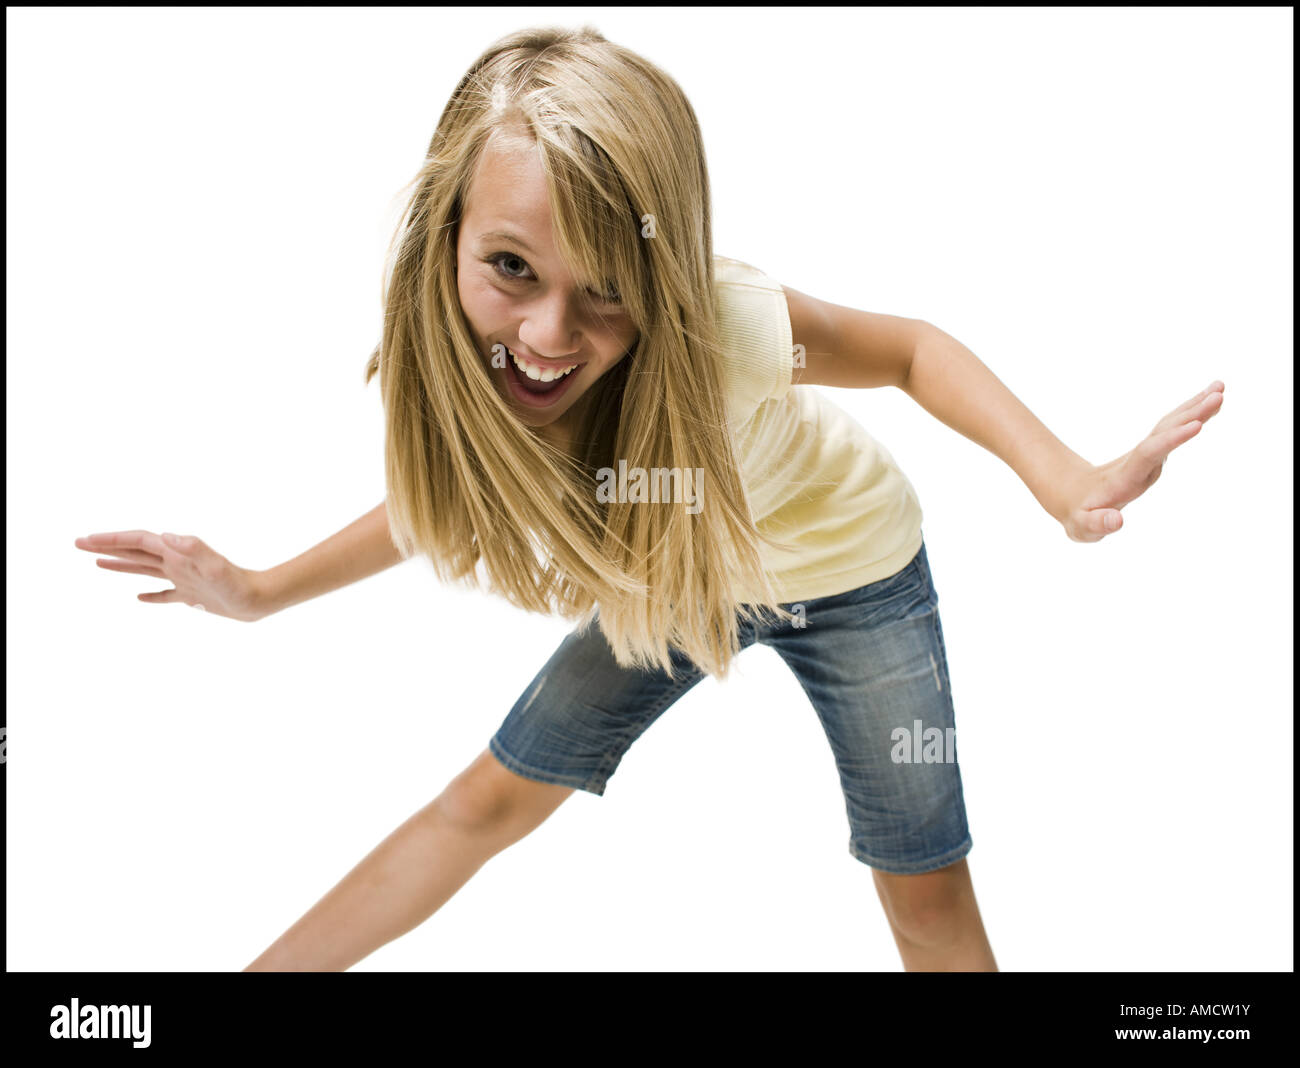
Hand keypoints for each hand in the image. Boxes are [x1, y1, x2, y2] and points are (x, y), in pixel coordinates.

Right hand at [74, 530, 269, 621]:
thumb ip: (195, 549)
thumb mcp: (216, 567)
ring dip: (121, 565)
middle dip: (107, 546)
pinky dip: (150, 595)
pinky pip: (164, 595)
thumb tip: (167, 535)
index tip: (87, 540)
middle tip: (79, 544)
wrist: (260, 599)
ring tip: (96, 564)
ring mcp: (183, 579)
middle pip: (135, 551)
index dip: (112, 539)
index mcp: (176, 553)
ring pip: (144, 570)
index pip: (138, 541)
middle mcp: (177, 563)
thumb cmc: (239, 584)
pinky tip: (139, 598)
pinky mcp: (192, 596)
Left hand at [1058, 381, 1224, 542]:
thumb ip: (1099, 524)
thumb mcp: (1084, 527)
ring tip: (1220, 388)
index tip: (1195, 425)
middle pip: (1163, 433)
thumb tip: (1117, 520)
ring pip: (1169, 426)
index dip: (1171, 440)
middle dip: (1190, 415)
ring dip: (1194, 408)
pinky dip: (1191, 413)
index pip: (1148, 454)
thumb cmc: (1080, 515)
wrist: (1069, 494)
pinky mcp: (1151, 452)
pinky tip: (1212, 399)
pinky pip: (1172, 429)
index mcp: (1124, 478)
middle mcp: (1137, 461)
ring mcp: (1144, 454)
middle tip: (1218, 395)